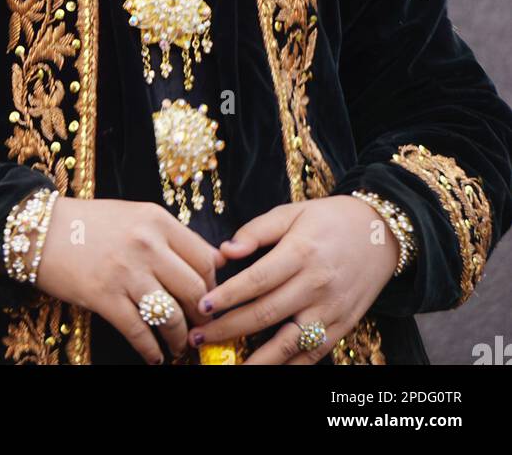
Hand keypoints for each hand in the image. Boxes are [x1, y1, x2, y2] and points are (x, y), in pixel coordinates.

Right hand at [35, 198, 220, 363]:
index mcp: (157, 220)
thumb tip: (214, 260)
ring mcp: (126, 272)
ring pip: (171, 315)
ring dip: (179, 338)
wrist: (41, 230)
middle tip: (199, 326)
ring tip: (178, 346)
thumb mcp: (135, 216)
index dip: (212, 284)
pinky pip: (140, 332)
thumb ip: (170, 235)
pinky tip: (154, 357)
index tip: (208, 298)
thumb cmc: (90, 223)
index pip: (204, 258)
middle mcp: (146, 244)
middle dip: (201, 315)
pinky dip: (151, 350)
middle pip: (195, 289)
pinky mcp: (105, 297)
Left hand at [187, 197, 399, 364]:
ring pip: (288, 344)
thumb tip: (225, 251)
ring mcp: (331, 310)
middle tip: (199, 338)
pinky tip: (264, 368)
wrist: (380, 234)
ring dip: (256, 360)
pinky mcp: (342, 326)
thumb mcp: (292, 212)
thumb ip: (256, 231)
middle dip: (229, 330)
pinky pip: (312, 355)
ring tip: (229, 366)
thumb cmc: (329, 220)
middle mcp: (316, 284)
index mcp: (300, 252)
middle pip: (266, 314)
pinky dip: (288, 366)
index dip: (227, 297)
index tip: (202, 308)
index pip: (256, 281)